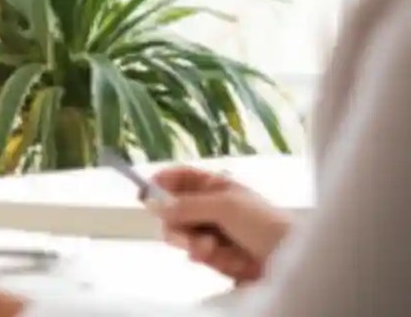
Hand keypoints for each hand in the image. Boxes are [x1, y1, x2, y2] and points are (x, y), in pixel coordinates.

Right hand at [150, 165, 292, 284]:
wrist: (291, 259)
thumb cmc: (263, 222)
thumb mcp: (224, 206)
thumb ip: (186, 205)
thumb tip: (153, 203)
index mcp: (215, 186)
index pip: (180, 177)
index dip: (161, 181)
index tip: (145, 193)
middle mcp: (210, 206)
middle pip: (172, 208)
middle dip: (174, 220)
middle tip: (181, 230)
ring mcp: (212, 231)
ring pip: (179, 233)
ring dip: (189, 241)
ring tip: (206, 249)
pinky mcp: (215, 256)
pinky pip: (193, 253)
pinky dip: (201, 256)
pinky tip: (213, 257)